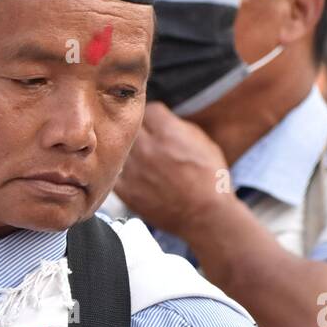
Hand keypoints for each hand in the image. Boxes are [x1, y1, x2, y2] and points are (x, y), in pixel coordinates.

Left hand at [114, 101, 232, 236]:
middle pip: (132, 127)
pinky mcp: (127, 190)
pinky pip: (116, 172)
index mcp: (168, 133)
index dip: (155, 118)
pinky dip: (124, 172)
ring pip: (122, 149)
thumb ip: (178, 127)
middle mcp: (147, 149)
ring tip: (144, 161)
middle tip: (151, 143)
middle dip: (142, 133)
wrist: (205, 216)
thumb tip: (163, 121)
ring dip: (132, 153)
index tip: (157, 125)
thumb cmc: (211, 181)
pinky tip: (137, 176)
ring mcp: (134, 171)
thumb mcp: (203, 142)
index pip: (149, 110)